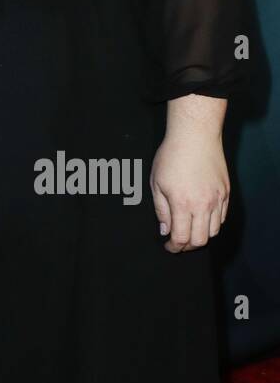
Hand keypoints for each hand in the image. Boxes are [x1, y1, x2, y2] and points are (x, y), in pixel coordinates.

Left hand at [150, 130, 229, 252]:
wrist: (195, 136)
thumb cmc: (171, 156)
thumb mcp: (156, 183)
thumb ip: (161, 209)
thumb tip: (164, 230)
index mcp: (182, 204)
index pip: (181, 238)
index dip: (174, 247)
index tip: (169, 246)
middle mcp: (203, 205)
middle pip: (200, 240)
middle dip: (188, 246)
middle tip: (178, 243)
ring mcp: (217, 199)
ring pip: (213, 231)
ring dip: (201, 236)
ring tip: (190, 230)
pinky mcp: (226, 192)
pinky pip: (222, 217)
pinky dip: (212, 223)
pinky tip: (201, 218)